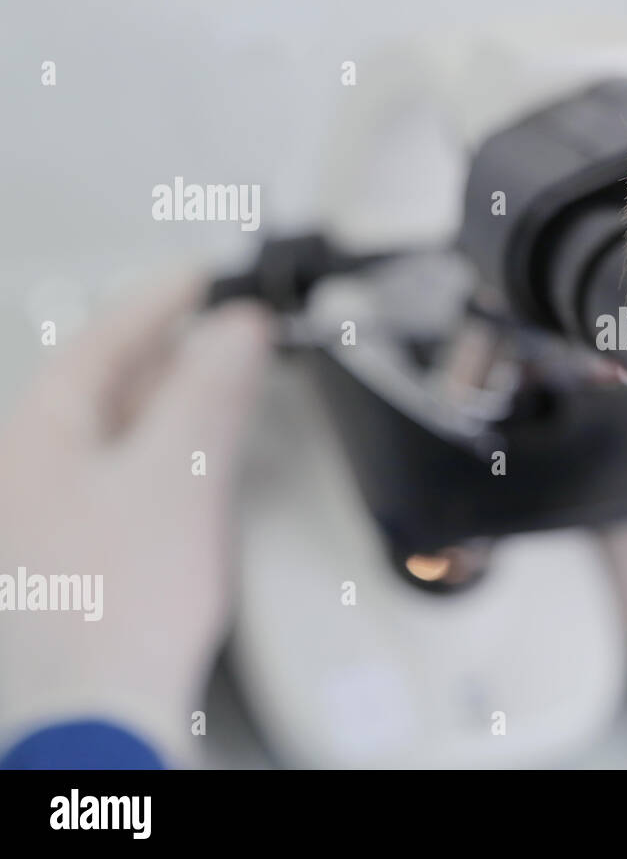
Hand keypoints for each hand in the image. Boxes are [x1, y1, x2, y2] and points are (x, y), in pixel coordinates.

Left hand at [0, 272, 271, 764]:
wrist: (101, 709)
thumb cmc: (118, 607)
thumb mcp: (178, 475)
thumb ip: (208, 392)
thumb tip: (235, 329)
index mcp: (40, 436)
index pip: (103, 340)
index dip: (161, 300)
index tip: (205, 275)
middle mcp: (33, 467)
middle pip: (107, 380)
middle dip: (172, 344)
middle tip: (227, 319)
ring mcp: (54, 511)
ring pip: (118, 427)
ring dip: (174, 394)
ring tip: (225, 372)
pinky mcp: (83, 549)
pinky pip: (127, 470)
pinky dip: (170, 445)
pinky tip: (199, 453)